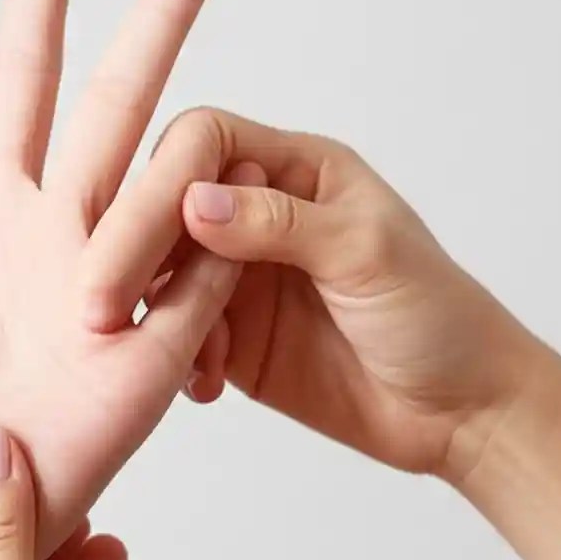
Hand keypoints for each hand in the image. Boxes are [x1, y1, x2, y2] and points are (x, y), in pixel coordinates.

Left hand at [0, 0, 233, 559]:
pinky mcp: (153, 349)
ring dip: (190, 120)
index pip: (24, 74)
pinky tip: (231, 181)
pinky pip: (204, 275)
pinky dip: (221, 230)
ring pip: (168, 171)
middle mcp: (57, 230)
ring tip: (174, 154)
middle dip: (157, 17)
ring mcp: (112, 282)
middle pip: (118, 99)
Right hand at [148, 109, 541, 475]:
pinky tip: (201, 384)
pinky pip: (172, 332)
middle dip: (127, 253)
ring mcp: (238, 276)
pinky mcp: (229, 336)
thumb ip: (282, 225)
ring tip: (163, 356)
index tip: (130, 246)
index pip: (200, 145)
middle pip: (162, 204)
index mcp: (295, 171)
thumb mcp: (369, 256)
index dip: (158, 186)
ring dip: (149, 311)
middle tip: (99, 309)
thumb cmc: (439, 318)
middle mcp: (257, 214)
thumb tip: (193, 203)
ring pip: (157, 271)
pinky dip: (169, 355)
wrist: (461, 413)